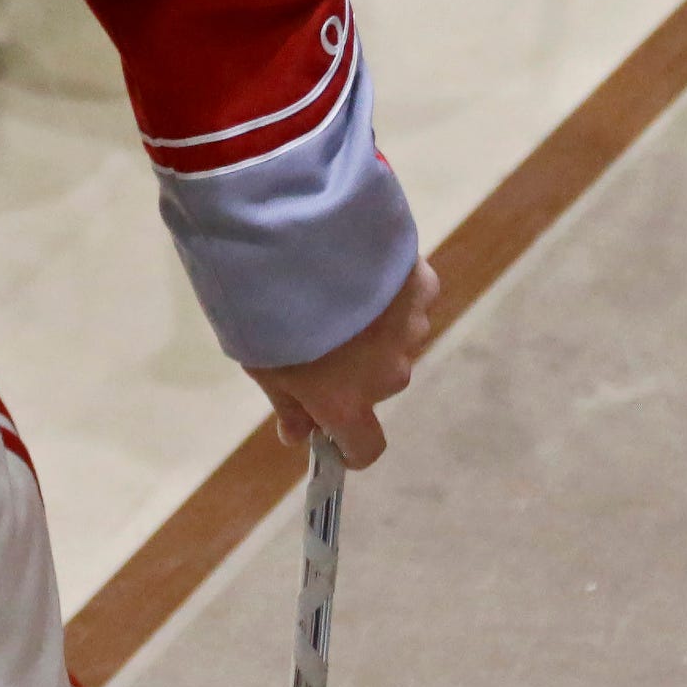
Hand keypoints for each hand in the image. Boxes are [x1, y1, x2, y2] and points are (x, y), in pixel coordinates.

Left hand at [248, 256, 438, 468]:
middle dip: (356, 366)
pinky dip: (392, 287)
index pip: (366, 447)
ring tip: (340, 288)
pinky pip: (410, 295)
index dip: (350, 445)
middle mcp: (388, 375)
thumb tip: (297, 436)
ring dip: (376, 324)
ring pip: (396, 337)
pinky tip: (364, 263)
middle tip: (321, 329)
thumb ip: (288, 403)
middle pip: (377, 382)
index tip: (332, 430)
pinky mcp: (423, 285)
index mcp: (347, 403)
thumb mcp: (263, 364)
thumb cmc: (269, 310)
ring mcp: (411, 329)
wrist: (300, 240)